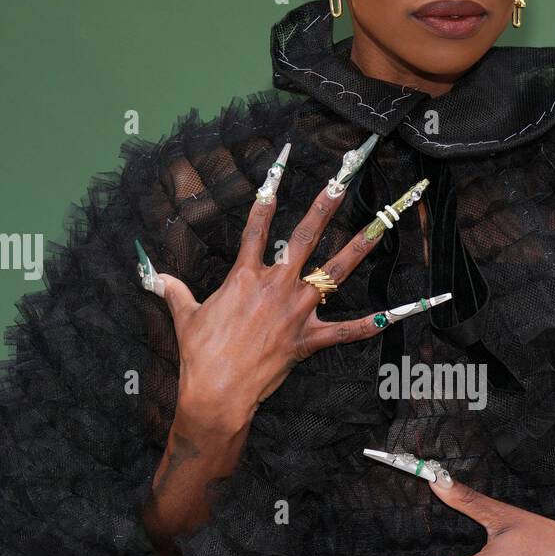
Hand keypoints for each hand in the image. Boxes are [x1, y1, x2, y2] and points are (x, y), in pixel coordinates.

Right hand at [135, 140, 445, 434]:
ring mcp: (296, 312)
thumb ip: (173, 289)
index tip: (281, 162)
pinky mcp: (309, 340)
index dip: (268, 192)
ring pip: (335, 271)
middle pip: (305, 236)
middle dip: (325, 203)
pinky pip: (348, 331)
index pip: (257, 224)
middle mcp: (276, 286)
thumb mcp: (185, 316)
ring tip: (383, 223)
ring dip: (361, 244)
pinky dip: (376, 323)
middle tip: (344, 177)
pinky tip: (402, 312)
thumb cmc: (199, 355)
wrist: (215, 393)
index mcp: (245, 276)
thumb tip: (152, 274)